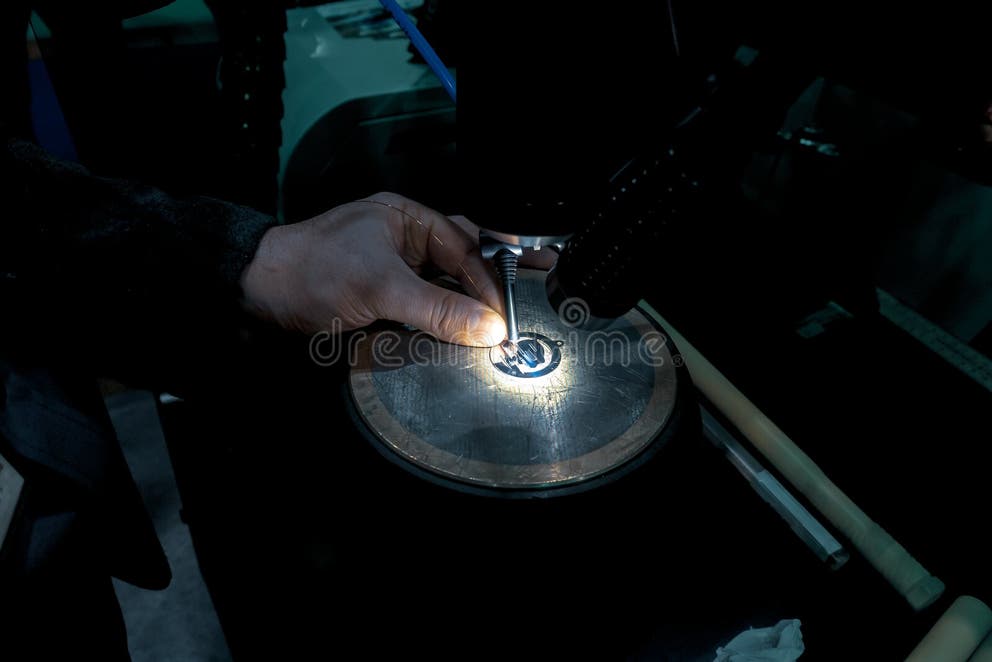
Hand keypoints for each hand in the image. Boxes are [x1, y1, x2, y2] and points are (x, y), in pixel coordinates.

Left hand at [241, 192, 552, 345]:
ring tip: (500, 323)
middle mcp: (405, 240)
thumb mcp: (381, 288)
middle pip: (462, 261)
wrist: (258, 296)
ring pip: (445, 286)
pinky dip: (443, 320)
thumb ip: (438, 308)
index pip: (464, 247)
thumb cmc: (311, 271)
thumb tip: (487, 326)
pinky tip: (460, 335)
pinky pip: (425, 306)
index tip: (502, 316)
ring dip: (467, 306)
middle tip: (527, 299)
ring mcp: (394, 269)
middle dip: (490, 285)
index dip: (487, 282)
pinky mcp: (382, 298)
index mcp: (407, 218)